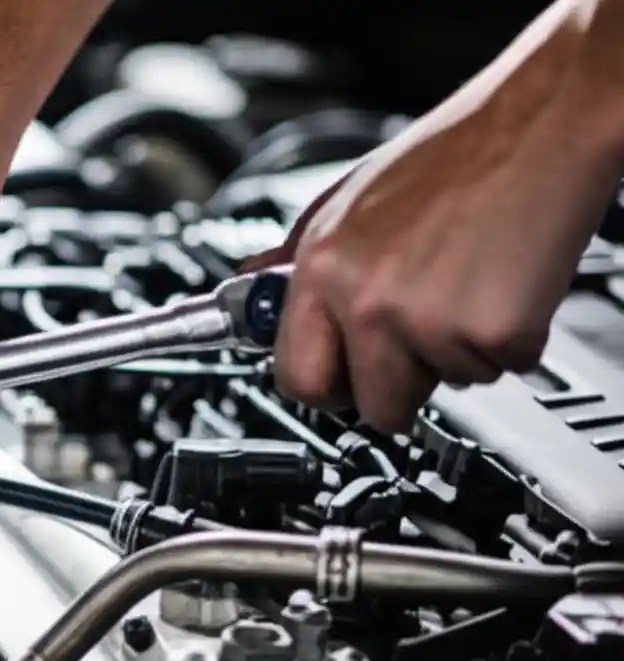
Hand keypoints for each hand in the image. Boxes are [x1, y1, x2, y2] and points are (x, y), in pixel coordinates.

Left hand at [244, 89, 622, 431]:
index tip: (342, 381)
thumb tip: (251, 285)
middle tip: (423, 331)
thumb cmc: (453, 157)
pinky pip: (498, 372)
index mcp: (321, 265)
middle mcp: (364, 298)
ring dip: (457, 356)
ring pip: (440, 390)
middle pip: (370, 407)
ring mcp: (426, 320)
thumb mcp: (348, 197)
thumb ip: (297, 255)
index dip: (326, 386)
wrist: (541, 121)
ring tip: (467, 285)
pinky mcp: (492, 333)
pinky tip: (505, 285)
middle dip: (397, 387)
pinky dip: (509, 342)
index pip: (296, 377)